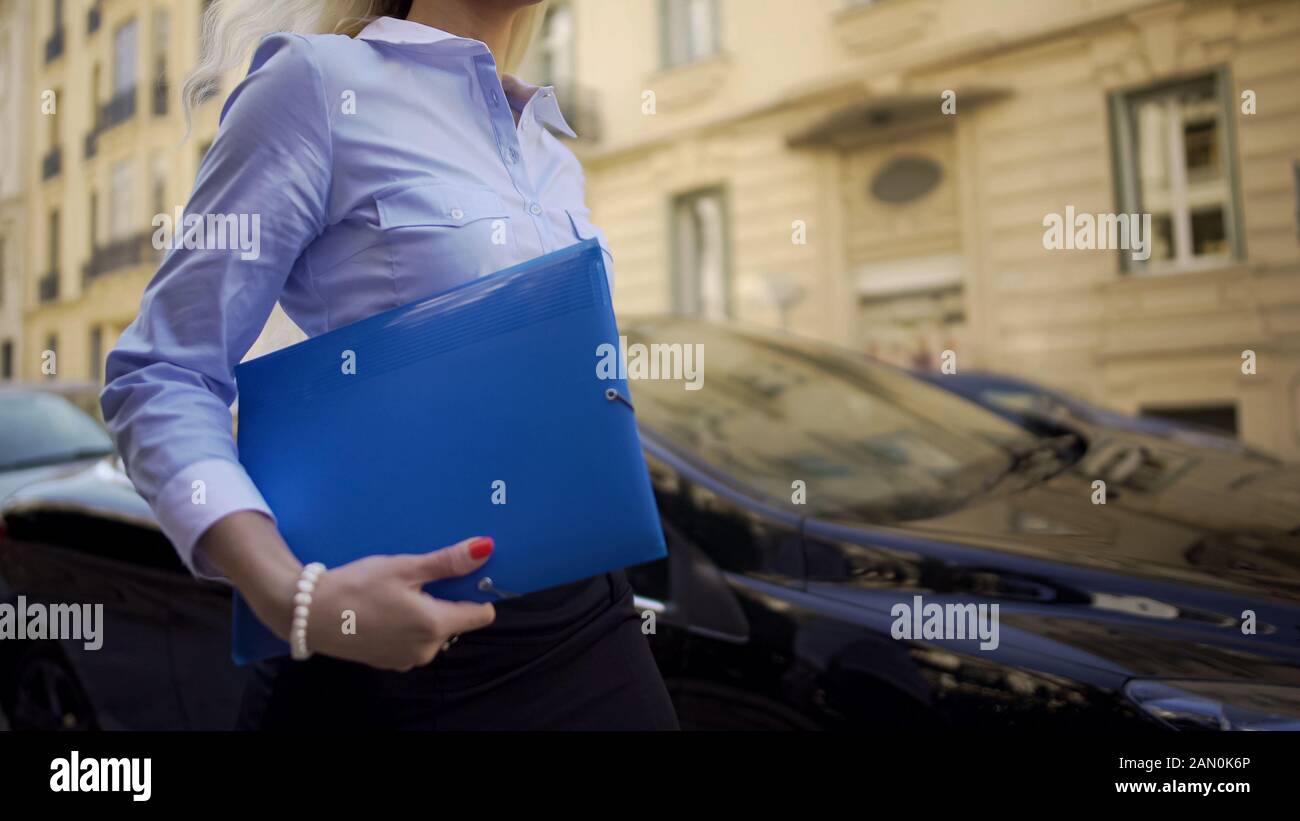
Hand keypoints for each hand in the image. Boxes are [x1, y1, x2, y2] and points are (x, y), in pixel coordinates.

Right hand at [199, 513, 496, 670]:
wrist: (308, 614)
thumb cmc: (357, 587)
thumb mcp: (404, 568)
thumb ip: (447, 563)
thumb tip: (486, 549)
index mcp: (435, 626)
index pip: (482, 614)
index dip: (476, 593)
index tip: (461, 576)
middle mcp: (426, 649)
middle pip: (456, 622)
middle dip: (445, 601)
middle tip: (417, 579)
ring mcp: (407, 659)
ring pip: (433, 632)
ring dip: (425, 613)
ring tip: (397, 592)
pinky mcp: (389, 662)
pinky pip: (412, 641)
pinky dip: (406, 625)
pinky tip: (384, 609)